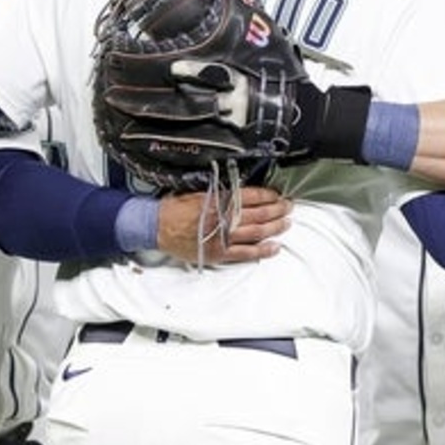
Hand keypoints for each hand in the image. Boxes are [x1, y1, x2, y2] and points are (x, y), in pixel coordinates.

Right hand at [155, 183, 291, 266]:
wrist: (157, 227)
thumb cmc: (176, 207)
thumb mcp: (198, 192)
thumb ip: (221, 192)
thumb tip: (242, 190)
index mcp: (219, 200)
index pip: (251, 196)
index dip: (268, 195)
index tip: (278, 194)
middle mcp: (224, 219)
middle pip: (259, 214)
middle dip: (277, 210)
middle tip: (288, 207)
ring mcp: (223, 238)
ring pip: (257, 232)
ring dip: (275, 227)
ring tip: (287, 223)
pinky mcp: (220, 254)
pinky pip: (246, 253)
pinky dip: (262, 250)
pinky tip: (275, 246)